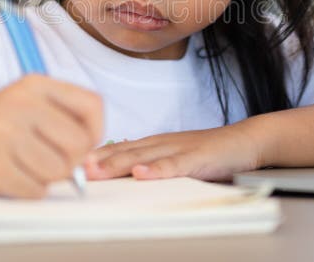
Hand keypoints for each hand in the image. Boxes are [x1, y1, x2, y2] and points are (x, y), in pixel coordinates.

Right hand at [0, 74, 102, 197]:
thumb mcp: (25, 103)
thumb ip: (63, 119)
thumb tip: (91, 155)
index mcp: (33, 84)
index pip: (93, 105)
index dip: (96, 130)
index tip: (82, 142)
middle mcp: (20, 104)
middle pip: (79, 144)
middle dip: (71, 162)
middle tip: (49, 160)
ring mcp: (4, 135)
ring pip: (60, 171)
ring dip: (48, 178)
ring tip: (25, 166)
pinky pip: (37, 190)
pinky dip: (29, 190)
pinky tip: (12, 176)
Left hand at [84, 122, 260, 181]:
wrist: (245, 141)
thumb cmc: (209, 152)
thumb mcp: (173, 156)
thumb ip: (149, 161)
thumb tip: (121, 169)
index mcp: (153, 144)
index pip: (117, 149)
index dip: (93, 155)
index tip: (68, 162)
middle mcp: (161, 143)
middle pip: (123, 151)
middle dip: (96, 160)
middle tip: (71, 167)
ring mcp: (179, 149)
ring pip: (143, 156)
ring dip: (117, 163)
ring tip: (95, 170)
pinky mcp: (198, 158)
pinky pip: (175, 165)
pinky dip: (158, 169)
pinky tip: (142, 173)